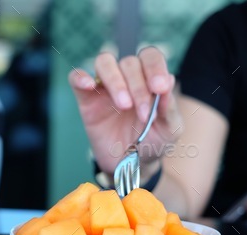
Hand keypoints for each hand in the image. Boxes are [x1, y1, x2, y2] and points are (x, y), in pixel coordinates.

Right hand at [68, 46, 181, 174]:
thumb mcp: (169, 129)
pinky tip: (88, 85)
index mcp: (149, 78)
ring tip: (123, 105)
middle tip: (144, 114)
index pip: (150, 57)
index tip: (160, 88)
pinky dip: (80, 77)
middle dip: (138, 87)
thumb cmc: (152, 142)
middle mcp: (127, 77)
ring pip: (104, 62)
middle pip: (129, 62)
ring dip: (115, 81)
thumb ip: (170, 107)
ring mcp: (105, 86)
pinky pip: (76, 78)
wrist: (129, 165)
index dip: (155, 68)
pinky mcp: (86, 98)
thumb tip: (170, 80)